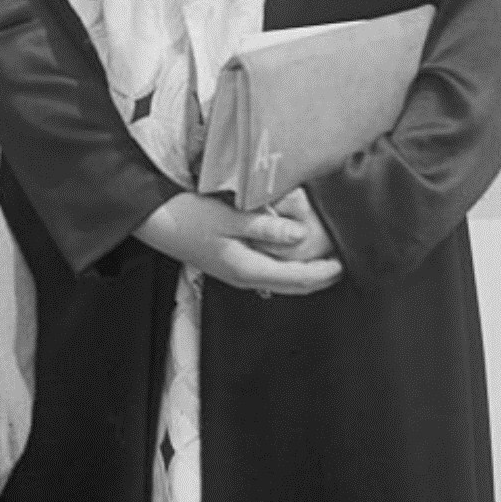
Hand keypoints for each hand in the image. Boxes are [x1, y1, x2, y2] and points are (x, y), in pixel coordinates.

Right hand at [135, 191, 341, 296]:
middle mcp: (244, 278)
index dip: (324, 273)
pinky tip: (293, 254)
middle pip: (292, 286)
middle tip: (343, 264)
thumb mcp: (230, 218)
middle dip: (319, 278)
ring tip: (325, 259)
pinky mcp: (231, 264)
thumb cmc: (189, 215)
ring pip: (281, 281)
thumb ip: (266, 228)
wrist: (155, 221)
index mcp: (247, 269)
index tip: (346, 261)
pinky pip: (268, 272)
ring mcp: (236, 273)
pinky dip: (287, 268)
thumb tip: (300, 236)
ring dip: (304, 273)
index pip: (297, 279)